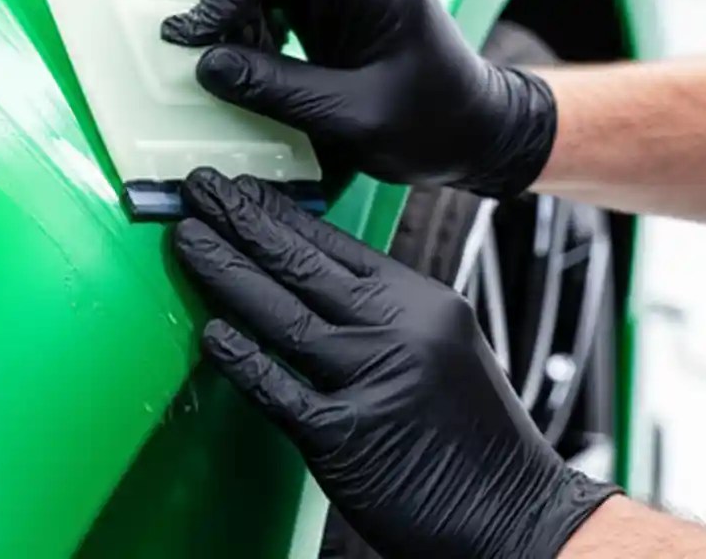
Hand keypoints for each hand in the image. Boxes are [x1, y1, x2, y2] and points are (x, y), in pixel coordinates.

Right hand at [162, 0, 555, 197]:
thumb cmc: (432, 127)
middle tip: (215, 54)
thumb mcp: (352, 120)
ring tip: (241, 66)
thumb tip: (207, 65)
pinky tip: (259, 62)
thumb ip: (277, 91)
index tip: (195, 42)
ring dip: (236, 9)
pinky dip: (252, 19)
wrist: (478, 130)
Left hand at [172, 168, 617, 557]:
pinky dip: (241, 359)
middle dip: (241, 223)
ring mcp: (371, 383)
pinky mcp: (345, 438)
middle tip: (199, 191)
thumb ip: (389, 312)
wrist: (517, 515)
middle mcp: (399, 333)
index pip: (337, 245)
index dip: (279, 214)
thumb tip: (318, 277)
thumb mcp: (447, 346)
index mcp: (424, 303)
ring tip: (187, 239)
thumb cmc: (477, 436)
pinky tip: (211, 333)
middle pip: (303, 267)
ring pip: (282, 315)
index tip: (239, 190)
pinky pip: (279, 389)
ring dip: (225, 272)